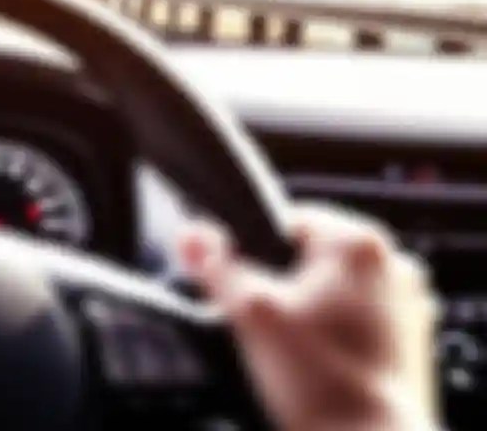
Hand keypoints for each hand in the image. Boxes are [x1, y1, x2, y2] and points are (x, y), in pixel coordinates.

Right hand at [179, 204, 438, 430]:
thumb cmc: (320, 381)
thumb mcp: (249, 312)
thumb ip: (215, 265)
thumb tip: (191, 234)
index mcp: (357, 242)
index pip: (285, 219)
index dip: (253, 251)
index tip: (243, 285)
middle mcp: (393, 264)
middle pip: (310, 256)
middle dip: (282, 285)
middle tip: (265, 323)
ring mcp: (408, 303)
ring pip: (333, 289)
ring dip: (308, 309)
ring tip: (293, 348)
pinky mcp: (411, 339)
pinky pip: (358, 319)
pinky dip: (335, 334)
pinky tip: (319, 362)